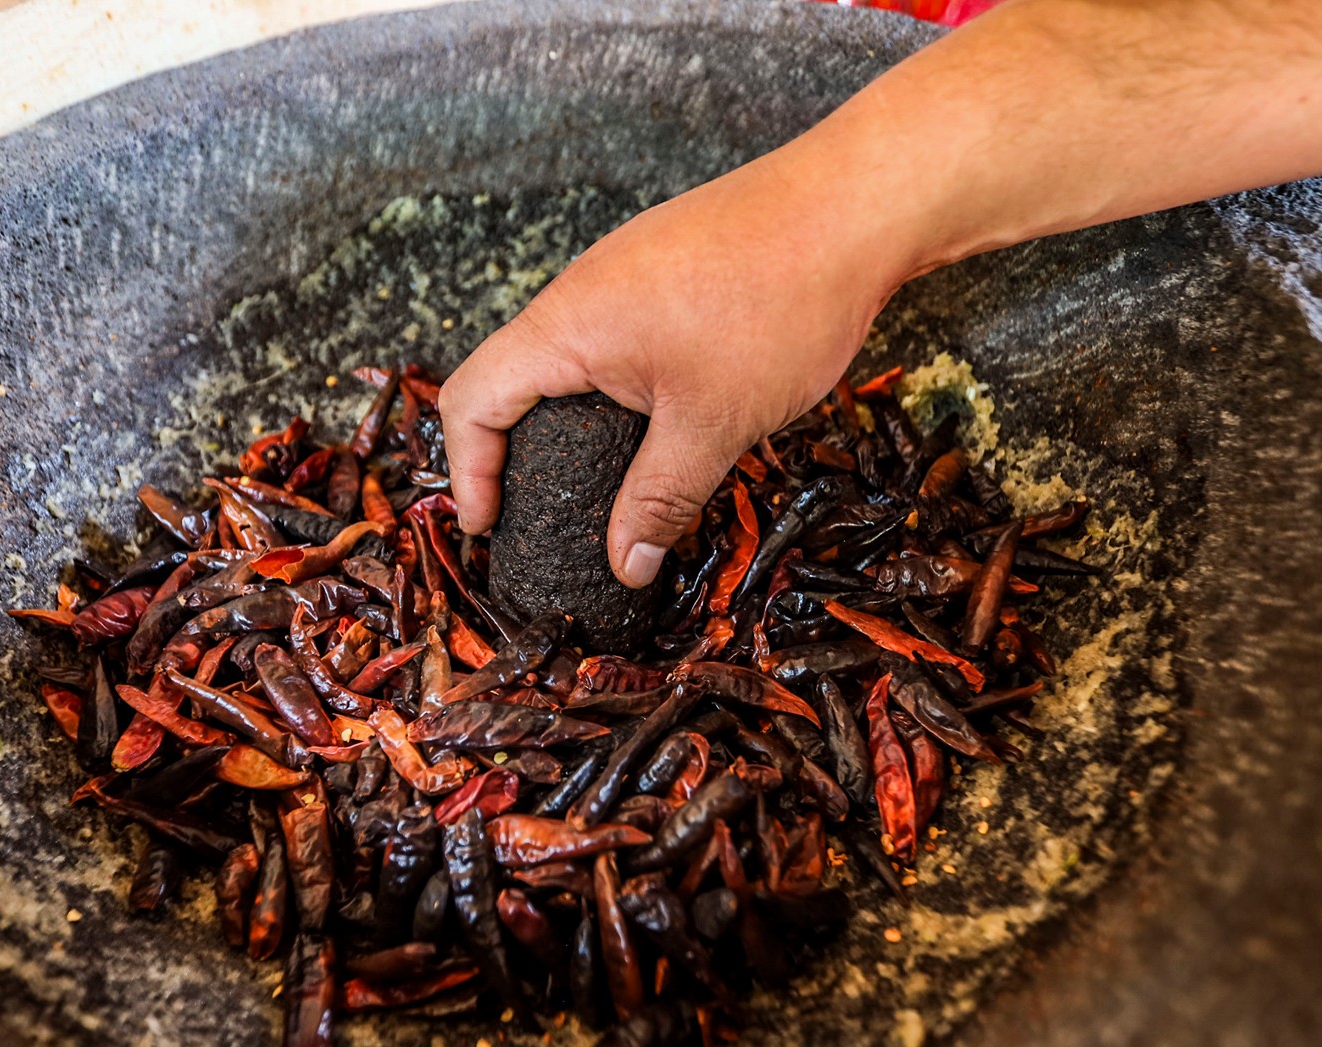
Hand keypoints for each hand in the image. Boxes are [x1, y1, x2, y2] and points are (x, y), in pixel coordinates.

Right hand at [440, 145, 907, 587]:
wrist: (854, 206)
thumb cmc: (781, 299)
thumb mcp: (714, 423)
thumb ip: (660, 499)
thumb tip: (626, 564)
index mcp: (566, 326)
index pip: (470, 399)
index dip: (467, 471)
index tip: (490, 527)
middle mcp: (580, 293)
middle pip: (513, 381)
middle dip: (517, 455)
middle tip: (546, 520)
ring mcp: (624, 277)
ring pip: (571, 362)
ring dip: (575, 425)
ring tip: (610, 487)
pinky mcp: (666, 272)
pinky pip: (617, 340)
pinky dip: (620, 393)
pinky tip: (669, 427)